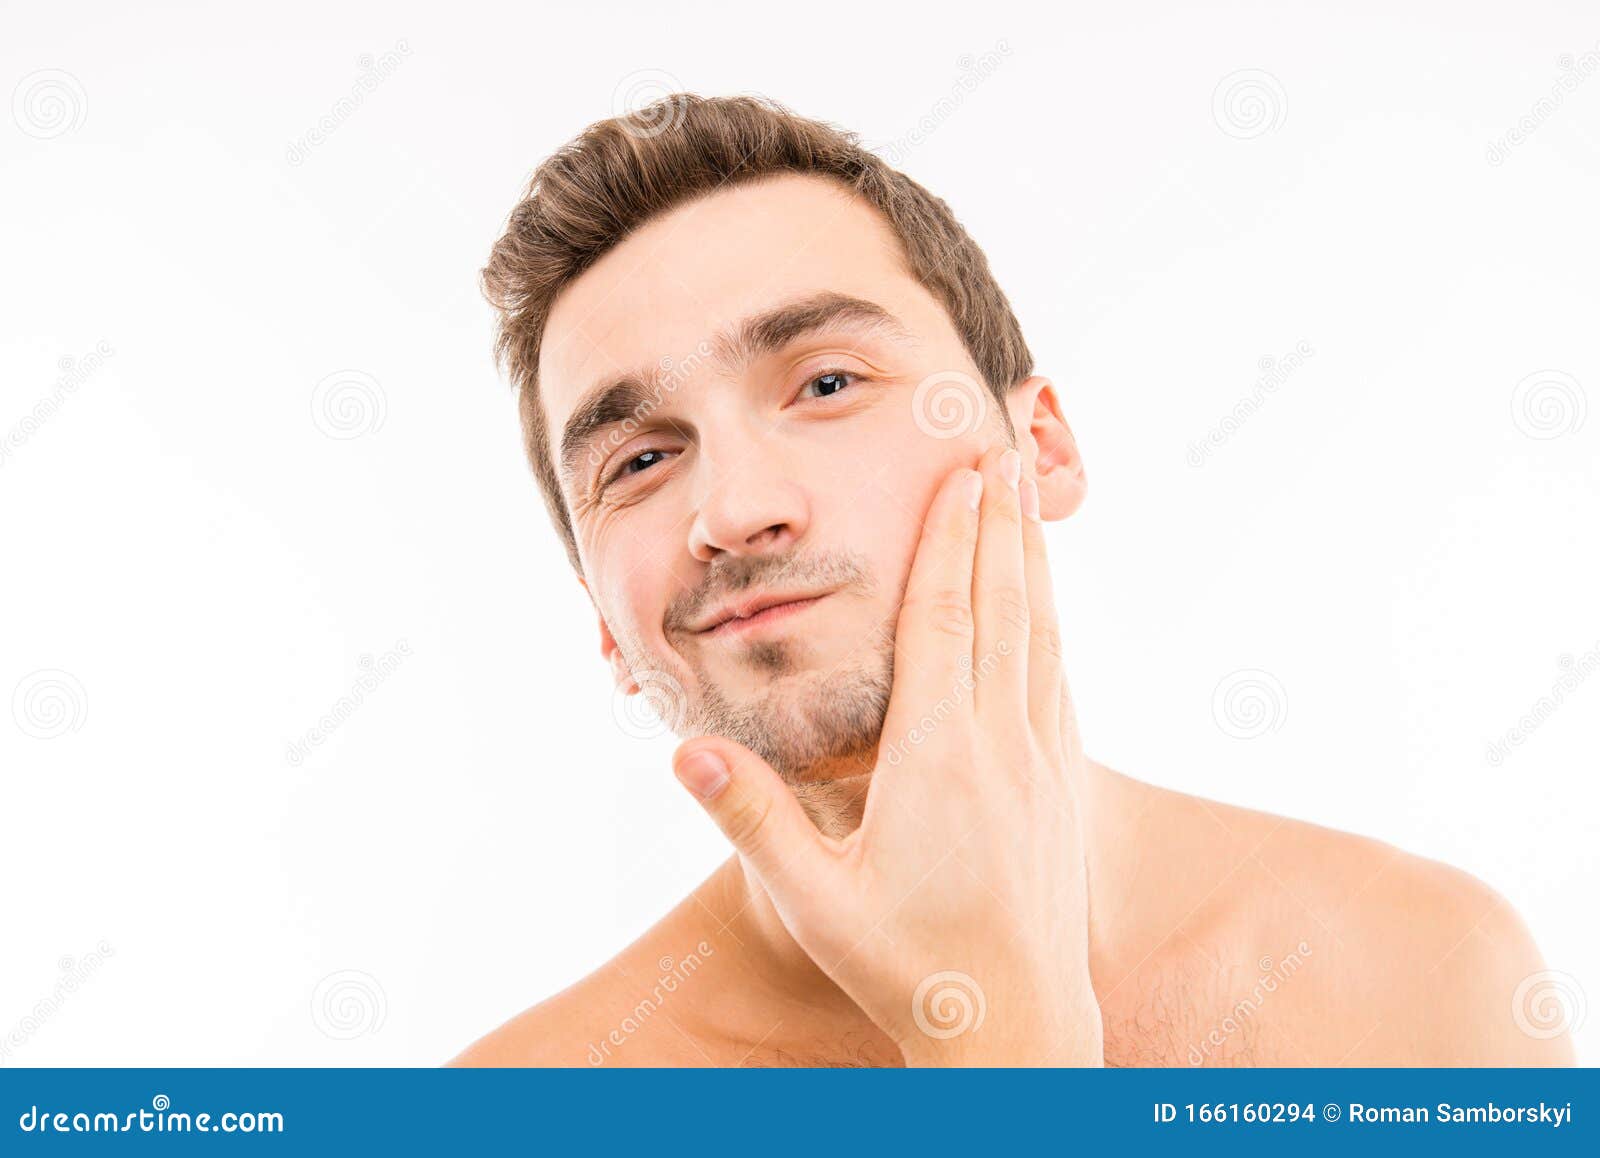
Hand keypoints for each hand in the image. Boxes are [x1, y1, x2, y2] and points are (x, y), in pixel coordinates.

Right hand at [671, 444, 1101, 1065]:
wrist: (1015, 1028)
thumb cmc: (909, 967)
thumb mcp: (814, 901)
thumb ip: (750, 818)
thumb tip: (684, 746)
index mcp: (941, 760)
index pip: (946, 623)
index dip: (951, 541)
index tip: (959, 474)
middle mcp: (1002, 747)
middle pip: (1004, 609)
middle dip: (999, 523)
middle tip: (1002, 449)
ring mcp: (1043, 765)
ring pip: (1041, 638)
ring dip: (1031, 563)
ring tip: (1027, 501)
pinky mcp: (1063, 788)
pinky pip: (1057, 683)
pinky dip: (1048, 626)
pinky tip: (1045, 609)